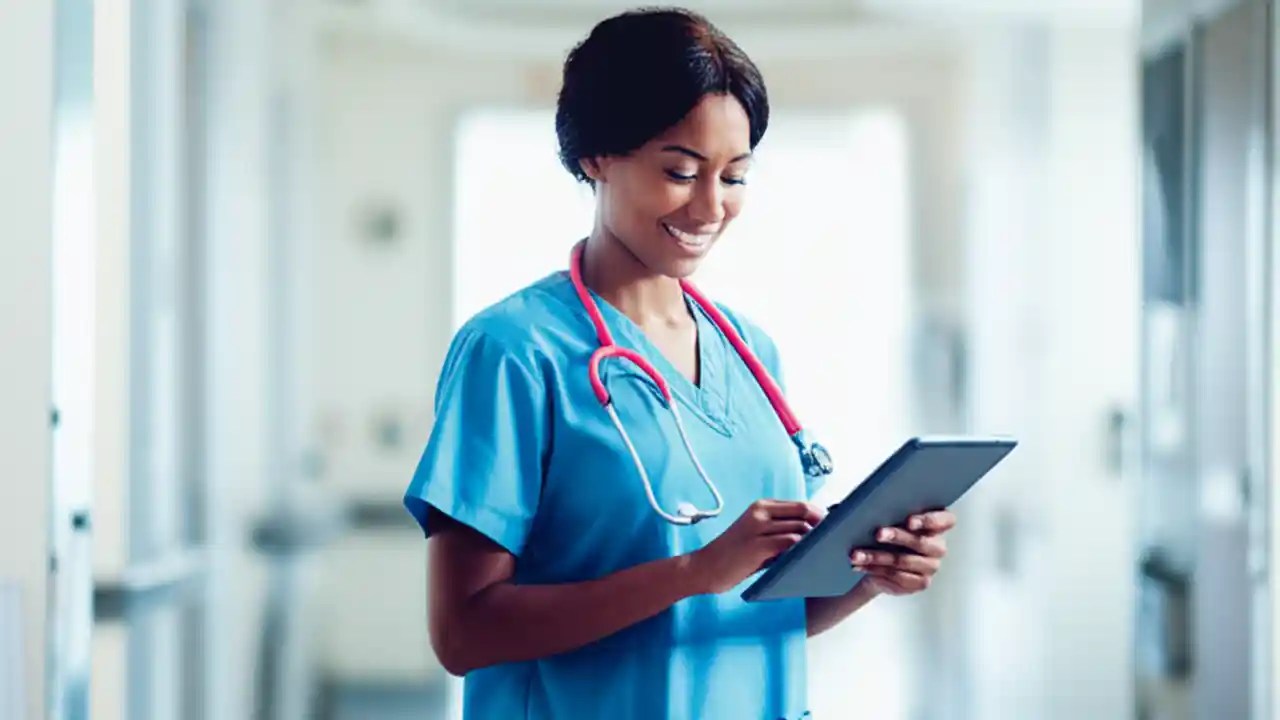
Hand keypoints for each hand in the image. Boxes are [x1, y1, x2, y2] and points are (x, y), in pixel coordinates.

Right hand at [689, 500, 825, 594]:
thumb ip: (780, 532)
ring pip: (800, 529)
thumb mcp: (756, 536)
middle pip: (804, 513)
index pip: (801, 505)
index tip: (833, 530)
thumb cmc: (733, 556)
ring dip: (816, 541)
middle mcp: (760, 512)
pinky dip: (803, 551)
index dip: (820, 516)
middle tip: (836, 542)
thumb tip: (813, 536)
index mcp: (761, 507)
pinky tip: (809, 561)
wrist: (705, 568)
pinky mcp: (758, 546)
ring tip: (826, 554)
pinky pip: (790, 543)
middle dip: (824, 527)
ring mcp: (758, 528)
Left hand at [850, 510, 955, 595]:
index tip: (909, 520)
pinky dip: (876, 571)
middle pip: (922, 542)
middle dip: (898, 537)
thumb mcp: (880, 516)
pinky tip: (860, 567)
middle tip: (877, 534)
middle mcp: (938, 546)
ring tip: (855, 554)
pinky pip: (898, 578)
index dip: (929, 520)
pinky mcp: (920, 583)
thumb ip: (873, 507)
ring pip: (903, 561)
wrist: (877, 562)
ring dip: (877, 557)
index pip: (945, 520)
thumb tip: (840, 506)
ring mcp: (931, 566)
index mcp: (936, 524)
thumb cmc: (881, 533)